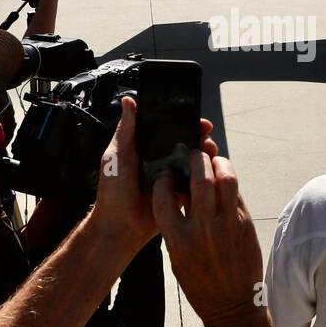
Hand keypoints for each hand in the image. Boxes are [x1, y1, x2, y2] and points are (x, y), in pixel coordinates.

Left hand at [90, 97, 215, 250]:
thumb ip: (126, 129)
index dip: (187, 124)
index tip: (200, 120)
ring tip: (211, 154)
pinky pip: (196, 186)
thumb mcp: (117, 154)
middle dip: (201, 140)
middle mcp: (162, 162)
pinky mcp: (179, 197)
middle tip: (208, 139)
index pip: (171, 132)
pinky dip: (206, 179)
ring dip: (206, 158)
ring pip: (195, 164)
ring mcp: (172, 180)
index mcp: (148, 150)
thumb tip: (128, 100)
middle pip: (187, 146)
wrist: (118, 226)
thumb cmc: (113, 190)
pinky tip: (212, 174)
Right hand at [152, 150, 261, 326]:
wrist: (232, 305)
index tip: (167, 173)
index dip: (164, 179)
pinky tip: (224, 180)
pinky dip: (229, 181)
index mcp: (178, 238)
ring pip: (225, 178)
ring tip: (213, 161)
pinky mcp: (245, 224)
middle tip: (193, 154)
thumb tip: (179, 193)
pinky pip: (237, 193)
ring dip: (218, 163)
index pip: (164, 196)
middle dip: (195, 159)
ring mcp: (227, 224)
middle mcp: (202, 228)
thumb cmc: (199, 282)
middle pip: (199, 177)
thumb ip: (176, 225)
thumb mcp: (177, 256)